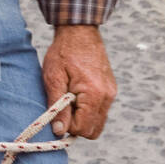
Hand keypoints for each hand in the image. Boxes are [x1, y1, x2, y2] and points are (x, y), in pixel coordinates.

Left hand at [42, 24, 116, 139]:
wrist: (79, 32)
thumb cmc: (63, 53)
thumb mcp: (54, 78)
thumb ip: (57, 106)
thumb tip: (59, 130)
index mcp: (94, 94)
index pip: (83, 129)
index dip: (66, 126)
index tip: (56, 113)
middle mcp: (107, 96)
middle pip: (93, 131)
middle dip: (75, 126)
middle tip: (62, 109)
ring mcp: (111, 94)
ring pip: (98, 123)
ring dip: (81, 119)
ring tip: (68, 100)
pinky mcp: (110, 91)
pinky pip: (100, 112)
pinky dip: (87, 111)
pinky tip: (76, 95)